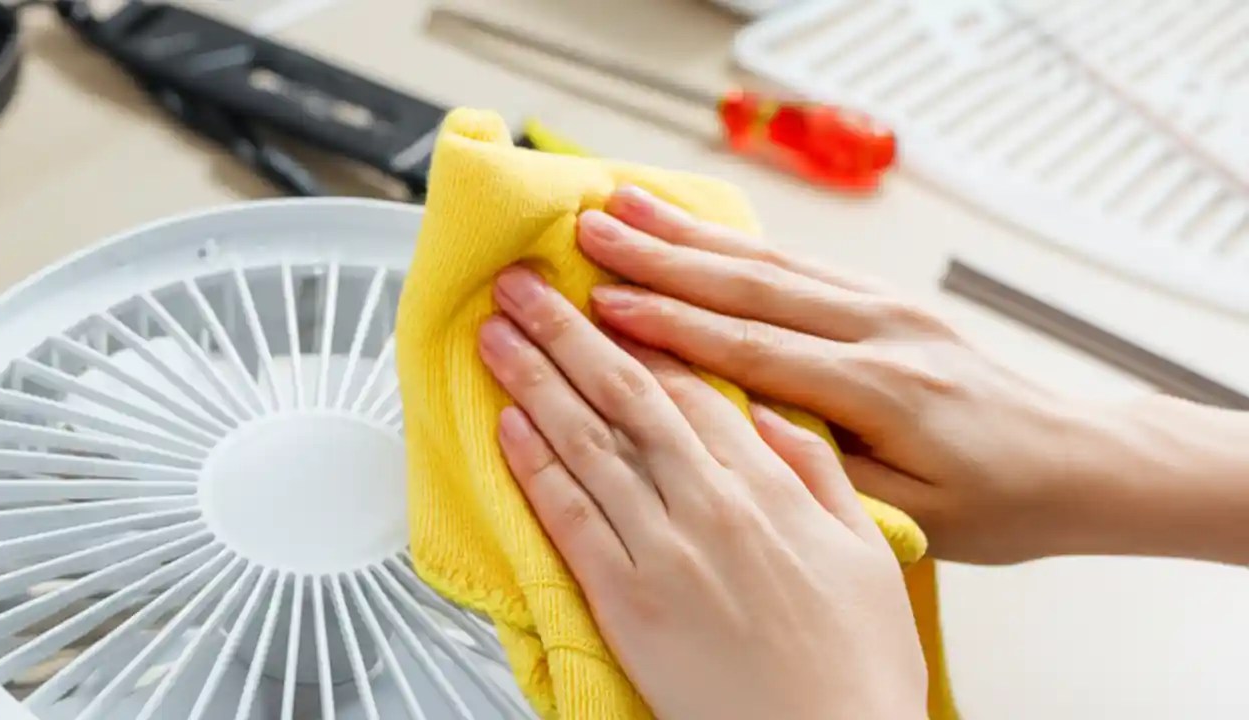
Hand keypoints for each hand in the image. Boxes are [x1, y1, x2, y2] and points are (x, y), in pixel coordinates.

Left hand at [480, 266, 928, 719]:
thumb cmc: (857, 664)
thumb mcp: (866, 554)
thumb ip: (820, 476)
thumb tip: (778, 416)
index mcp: (770, 487)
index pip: (692, 387)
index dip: (641, 335)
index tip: (603, 297)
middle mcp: (709, 505)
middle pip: (626, 397)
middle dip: (567, 332)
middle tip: (522, 286)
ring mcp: (662, 551)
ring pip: (587, 445)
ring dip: (535, 381)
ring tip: (497, 335)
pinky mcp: (625, 603)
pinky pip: (570, 520)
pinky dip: (535, 468)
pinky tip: (508, 426)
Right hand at [574, 186, 1131, 564]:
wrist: (1074, 460)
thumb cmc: (998, 502)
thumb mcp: (916, 513)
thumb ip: (827, 467)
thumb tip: (740, 425)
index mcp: (880, 388)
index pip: (753, 347)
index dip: (672, 324)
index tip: (603, 303)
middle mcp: (879, 329)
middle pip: (752, 284)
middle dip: (663, 257)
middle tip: (590, 231)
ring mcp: (885, 306)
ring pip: (772, 260)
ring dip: (692, 234)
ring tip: (625, 207)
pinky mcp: (887, 301)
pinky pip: (801, 262)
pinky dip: (740, 242)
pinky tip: (698, 228)